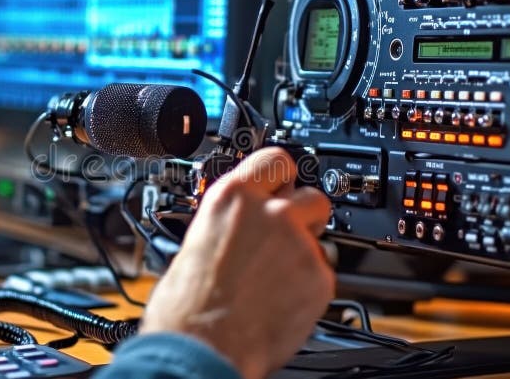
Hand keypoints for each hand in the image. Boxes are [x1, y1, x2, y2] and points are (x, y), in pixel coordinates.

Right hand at [140, 147, 334, 378]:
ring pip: (320, 238)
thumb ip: (227, 224)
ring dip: (304, 251)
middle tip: (284, 235)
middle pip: (309, 194)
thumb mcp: (193, 243)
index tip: (283, 180)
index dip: (281, 173)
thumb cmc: (186, 307)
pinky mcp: (319, 279)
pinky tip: (282, 301)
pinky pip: (323, 273)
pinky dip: (308, 286)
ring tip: (277, 279)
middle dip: (301, 213)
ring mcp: (299, 245)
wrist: (201, 350)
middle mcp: (271, 214)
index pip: (274, 160)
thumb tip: (235, 226)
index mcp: (232, 198)